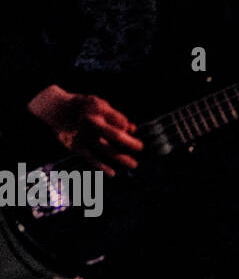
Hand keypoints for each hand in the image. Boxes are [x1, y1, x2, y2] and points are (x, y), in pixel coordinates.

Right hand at [27, 86, 141, 176]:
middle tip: (142, 147)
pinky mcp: (76, 147)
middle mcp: (90, 126)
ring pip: (106, 150)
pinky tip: (112, 173)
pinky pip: (91, 159)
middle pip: (114, 136)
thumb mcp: (101, 104)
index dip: (127, 127)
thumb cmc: (84, 106)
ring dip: (121, 158)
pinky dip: (102, 166)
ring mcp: (83, 138)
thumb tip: (132, 128)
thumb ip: (116, 117)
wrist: (57, 110)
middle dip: (130, 143)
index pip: (119, 122)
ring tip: (134, 164)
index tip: (132, 130)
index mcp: (97, 113)